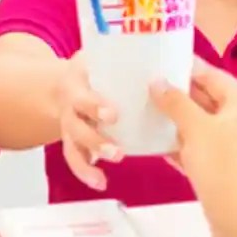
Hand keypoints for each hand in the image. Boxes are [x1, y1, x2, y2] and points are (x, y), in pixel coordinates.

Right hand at [55, 52, 120, 190]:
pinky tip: (101, 182)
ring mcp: (71, 125)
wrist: (65, 84)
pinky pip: (77, 159)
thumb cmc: (94, 68)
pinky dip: (87, 172)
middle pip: (78, 125)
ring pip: (76, 144)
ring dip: (95, 155)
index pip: (84, 95)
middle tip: (118, 151)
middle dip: (97, 140)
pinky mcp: (75, 142)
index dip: (96, 106)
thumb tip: (171, 54)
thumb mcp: (102, 55)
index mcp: (77, 82)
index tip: (113, 116)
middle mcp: (70, 106)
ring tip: (116, 162)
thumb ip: (126, 57)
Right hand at [149, 58, 236, 236]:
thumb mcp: (197, 127)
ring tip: (140, 110)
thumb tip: (158, 81)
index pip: (209, 73)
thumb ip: (176, 102)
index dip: (183, 66)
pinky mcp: (218, 167)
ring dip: (172, 120)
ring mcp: (229, 144)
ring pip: (196, 124)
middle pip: (202, 98)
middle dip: (174, 94)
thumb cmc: (225, 166)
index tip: (155, 60)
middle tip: (141, 85)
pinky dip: (176, 144)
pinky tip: (151, 143)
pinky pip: (194, 148)